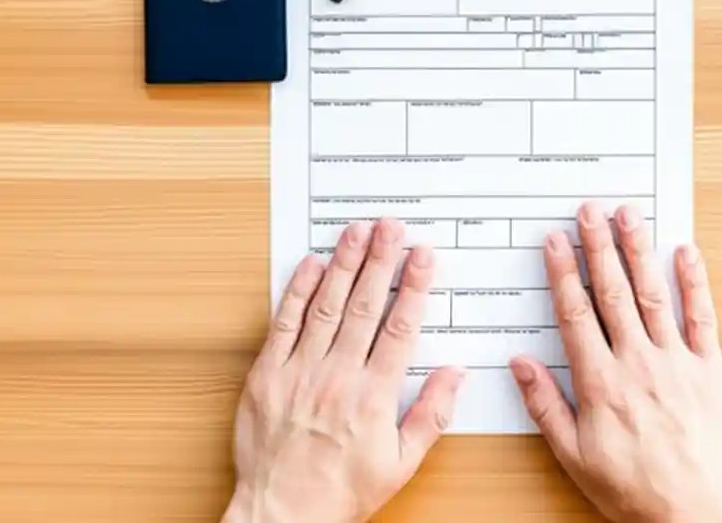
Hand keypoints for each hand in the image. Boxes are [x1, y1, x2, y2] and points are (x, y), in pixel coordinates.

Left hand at [222, 219, 465, 522]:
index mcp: (374, 396)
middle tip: (391, 228)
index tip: (422, 257)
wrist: (283, 513)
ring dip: (343, 264)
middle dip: (381, 260)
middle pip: (364, 305)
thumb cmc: (342, 492)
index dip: (414, 286)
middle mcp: (337, 376)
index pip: (400, 326)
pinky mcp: (266, 375)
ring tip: (356, 232)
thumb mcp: (402, 463)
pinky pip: (284, 323)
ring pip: (325, 305)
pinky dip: (297, 291)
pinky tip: (311, 264)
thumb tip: (455, 375)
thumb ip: (432, 414)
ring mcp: (299, 372)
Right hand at [509, 203, 721, 522]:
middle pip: (613, 292)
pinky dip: (694, 282)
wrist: (693, 511)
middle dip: (598, 246)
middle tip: (589, 210)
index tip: (554, 242)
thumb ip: (546, 405)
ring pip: (653, 294)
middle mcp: (637, 363)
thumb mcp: (574, 456)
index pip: (575, 314)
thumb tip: (520, 365)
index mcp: (600, 382)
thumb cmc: (632, 489)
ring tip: (629, 215)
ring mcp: (676, 362)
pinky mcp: (708, 369)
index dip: (562, 273)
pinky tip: (685, 252)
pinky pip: (701, 317)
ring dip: (638, 251)